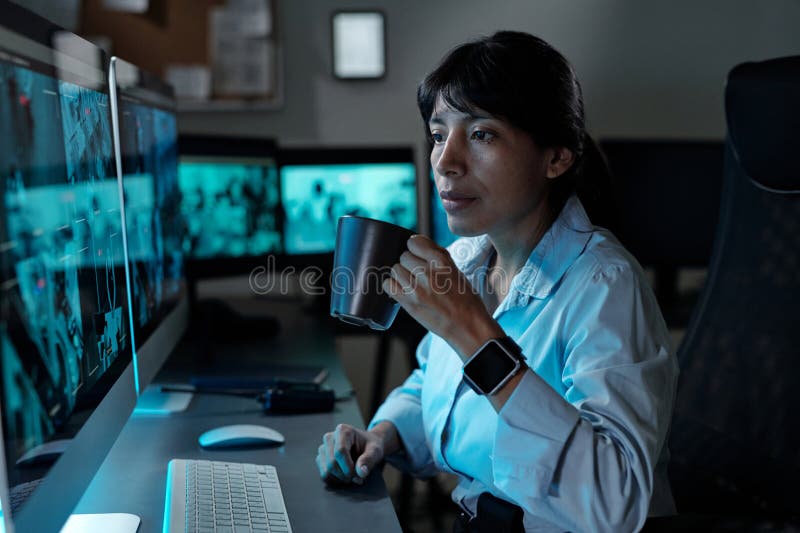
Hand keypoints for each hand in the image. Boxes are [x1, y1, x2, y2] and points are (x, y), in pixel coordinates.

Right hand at [316, 423, 384, 485]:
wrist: (366, 446)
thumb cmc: (371, 447)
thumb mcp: (376, 451)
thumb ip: (369, 460)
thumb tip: (361, 473)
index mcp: (343, 430)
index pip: (340, 451)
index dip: (349, 467)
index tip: (359, 475)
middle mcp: (329, 437)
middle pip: (332, 463)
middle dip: (345, 475)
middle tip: (358, 478)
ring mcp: (323, 448)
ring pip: (326, 471)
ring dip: (340, 478)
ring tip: (352, 475)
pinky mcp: (321, 458)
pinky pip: (324, 475)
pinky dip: (335, 480)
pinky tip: (345, 476)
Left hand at [382, 235, 503, 358]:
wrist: (468, 326)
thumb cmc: (465, 299)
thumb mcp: (456, 271)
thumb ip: (437, 256)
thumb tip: (415, 243)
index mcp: (442, 261)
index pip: (414, 241)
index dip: (414, 249)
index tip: (417, 257)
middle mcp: (428, 271)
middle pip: (403, 256)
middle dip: (408, 264)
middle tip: (417, 276)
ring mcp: (417, 287)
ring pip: (395, 269)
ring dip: (400, 276)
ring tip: (411, 285)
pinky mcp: (409, 302)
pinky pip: (388, 285)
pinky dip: (392, 287)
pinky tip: (402, 291)